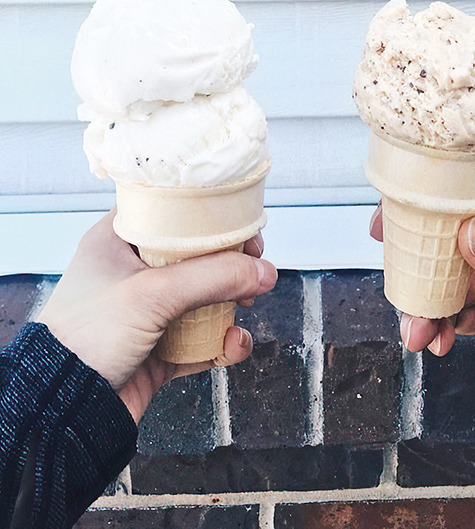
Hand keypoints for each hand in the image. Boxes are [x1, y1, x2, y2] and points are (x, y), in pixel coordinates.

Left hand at [37, 211, 277, 422]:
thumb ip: (212, 277)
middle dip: (230, 265)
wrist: (62, 411)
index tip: (239, 225)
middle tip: (251, 268)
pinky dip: (222, 342)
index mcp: (118, 241)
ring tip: (244, 308)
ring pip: (204, 298)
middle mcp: (133, 273)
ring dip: (231, 304)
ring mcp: (147, 313)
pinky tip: (231, 344)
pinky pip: (203, 339)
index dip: (208, 215)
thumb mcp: (152, 293)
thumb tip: (263, 271)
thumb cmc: (84, 338)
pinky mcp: (159, 349)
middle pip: (196, 257)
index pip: (170, 212)